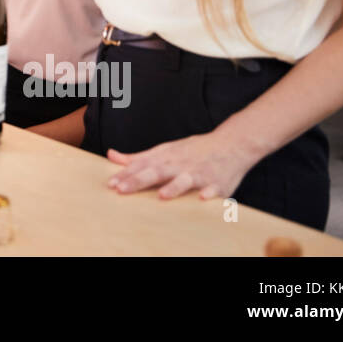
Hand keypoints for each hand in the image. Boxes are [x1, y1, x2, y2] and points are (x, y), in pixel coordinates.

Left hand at [105, 129, 260, 201]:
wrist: (232, 143)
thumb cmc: (193, 151)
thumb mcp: (165, 150)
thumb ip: (138, 157)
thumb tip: (111, 155)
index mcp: (166, 158)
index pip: (142, 167)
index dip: (126, 175)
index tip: (111, 184)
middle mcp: (180, 165)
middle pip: (157, 173)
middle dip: (139, 181)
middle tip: (121, 190)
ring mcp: (199, 173)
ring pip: (185, 181)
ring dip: (174, 187)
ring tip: (162, 195)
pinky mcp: (218, 183)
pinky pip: (214, 189)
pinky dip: (209, 193)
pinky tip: (203, 198)